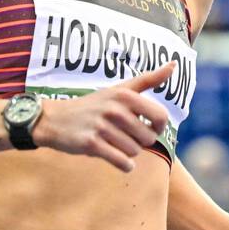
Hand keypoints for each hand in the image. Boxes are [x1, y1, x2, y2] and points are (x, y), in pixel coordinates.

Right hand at [31, 60, 175, 171]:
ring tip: (113, 143)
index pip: (161, 116)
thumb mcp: (118, 89)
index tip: (148, 127)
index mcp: (125, 95)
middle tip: (123, 135)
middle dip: (139, 141)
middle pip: (148, 138)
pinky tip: (115, 158)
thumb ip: (148, 79)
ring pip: (135, 152)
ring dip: (127, 153)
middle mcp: (115, 109)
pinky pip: (122, 163)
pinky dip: (123, 165)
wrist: (54, 119)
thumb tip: (174, 64)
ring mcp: (102, 127)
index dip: (158, 127)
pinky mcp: (91, 144)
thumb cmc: (92, 106)